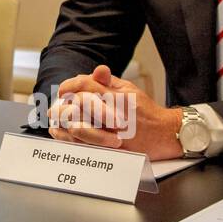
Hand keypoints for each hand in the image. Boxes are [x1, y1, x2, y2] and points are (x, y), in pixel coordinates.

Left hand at [48, 65, 185, 159]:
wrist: (166, 135)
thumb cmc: (146, 111)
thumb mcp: (129, 90)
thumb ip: (108, 81)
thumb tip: (92, 71)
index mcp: (117, 96)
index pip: (85, 85)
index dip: (70, 85)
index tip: (63, 90)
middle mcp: (115, 114)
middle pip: (78, 104)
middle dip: (63, 104)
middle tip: (56, 106)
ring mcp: (113, 133)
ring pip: (78, 125)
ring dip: (63, 121)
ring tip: (56, 118)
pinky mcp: (111, 149)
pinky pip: (84, 144)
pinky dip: (68, 137)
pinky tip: (59, 132)